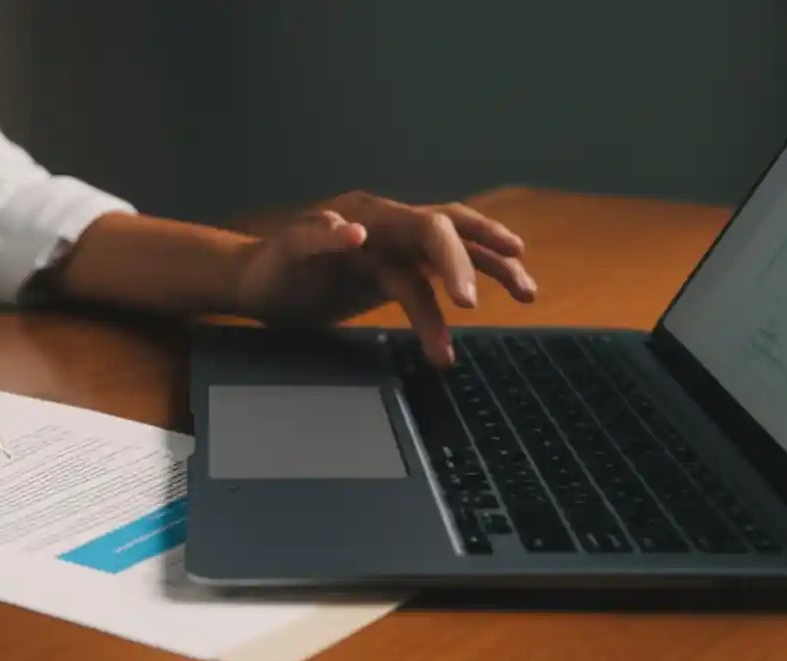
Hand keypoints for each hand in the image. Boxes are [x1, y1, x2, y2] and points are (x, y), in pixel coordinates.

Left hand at [232, 190, 537, 365]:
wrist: (257, 283)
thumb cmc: (270, 267)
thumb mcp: (287, 253)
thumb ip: (317, 236)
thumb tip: (353, 228)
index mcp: (371, 214)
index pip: (427, 227)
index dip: (453, 259)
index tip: (465, 301)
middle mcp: (389, 225)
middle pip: (452, 233)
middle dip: (488, 260)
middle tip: (522, 292)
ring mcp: (393, 248)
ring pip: (453, 252)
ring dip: (491, 270)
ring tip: (529, 293)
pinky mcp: (391, 272)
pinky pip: (431, 282)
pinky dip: (452, 298)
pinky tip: (470, 320)